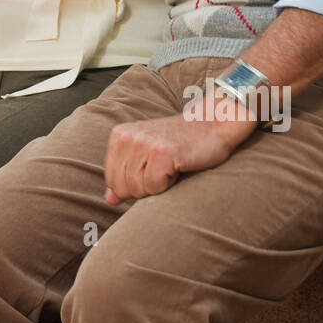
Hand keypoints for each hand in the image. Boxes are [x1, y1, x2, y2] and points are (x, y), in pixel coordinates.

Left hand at [102, 114, 253, 204]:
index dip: (133, 186)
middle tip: (163, 169)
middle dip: (144, 188)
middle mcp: (127, 136)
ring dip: (157, 186)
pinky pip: (154, 187)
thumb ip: (126, 175)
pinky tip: (177, 166)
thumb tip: (109, 199)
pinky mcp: (161, 152)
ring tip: (170, 166)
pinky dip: (168, 184)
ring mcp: (143, 143)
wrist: (213, 122)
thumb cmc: (181, 142)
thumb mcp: (147, 154)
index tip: (152, 170)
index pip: (112, 180)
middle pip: (122, 187)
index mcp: (119, 135)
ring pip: (137, 189)